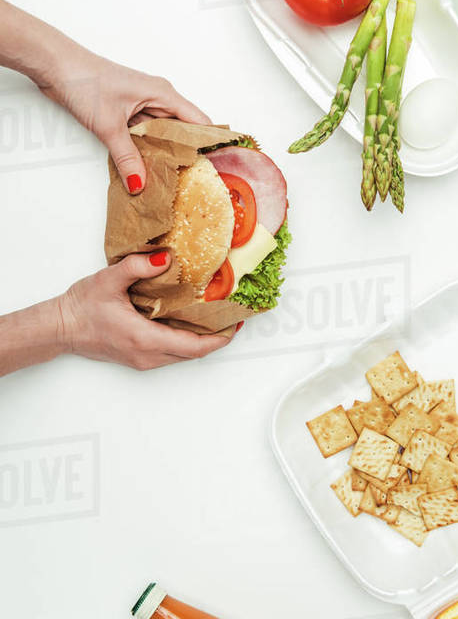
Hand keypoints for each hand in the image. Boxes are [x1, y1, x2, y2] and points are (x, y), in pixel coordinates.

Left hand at [42, 47, 210, 192]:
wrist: (55, 66)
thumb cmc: (85, 80)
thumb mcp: (109, 126)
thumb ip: (126, 157)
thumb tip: (139, 183)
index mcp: (163, 94)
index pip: (197, 121)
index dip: (209, 142)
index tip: (216, 164)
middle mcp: (156, 98)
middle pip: (181, 130)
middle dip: (185, 154)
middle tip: (191, 180)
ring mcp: (141, 104)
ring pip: (160, 134)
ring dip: (162, 153)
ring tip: (167, 178)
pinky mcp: (126, 111)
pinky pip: (144, 134)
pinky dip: (144, 149)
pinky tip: (143, 166)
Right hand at [56, 251, 232, 368]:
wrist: (60, 327)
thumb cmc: (80, 308)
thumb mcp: (109, 280)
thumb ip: (138, 267)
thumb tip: (165, 259)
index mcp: (145, 339)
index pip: (195, 347)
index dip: (220, 338)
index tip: (235, 325)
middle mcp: (147, 355)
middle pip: (194, 352)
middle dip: (216, 337)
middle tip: (230, 316)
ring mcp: (143, 359)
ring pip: (183, 354)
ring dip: (201, 339)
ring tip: (215, 317)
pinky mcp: (138, 357)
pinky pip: (171, 352)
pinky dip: (185, 339)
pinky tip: (189, 322)